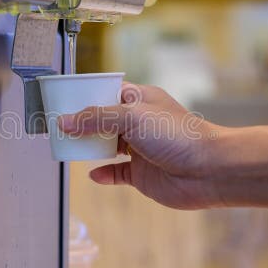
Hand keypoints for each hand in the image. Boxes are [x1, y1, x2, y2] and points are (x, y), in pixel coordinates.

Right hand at [57, 83, 224, 209]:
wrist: (208, 170)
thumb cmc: (178, 135)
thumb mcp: (132, 117)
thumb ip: (96, 118)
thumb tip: (65, 121)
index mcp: (139, 100)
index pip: (107, 93)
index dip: (86, 97)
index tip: (63, 101)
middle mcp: (139, 123)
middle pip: (103, 121)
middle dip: (82, 124)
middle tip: (58, 126)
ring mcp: (141, 149)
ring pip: (108, 146)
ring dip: (89, 148)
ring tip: (68, 147)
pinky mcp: (143, 174)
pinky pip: (117, 173)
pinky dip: (104, 174)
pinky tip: (93, 174)